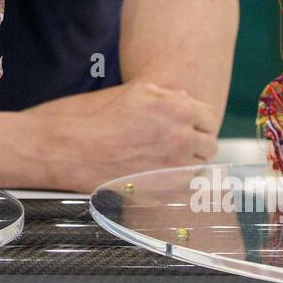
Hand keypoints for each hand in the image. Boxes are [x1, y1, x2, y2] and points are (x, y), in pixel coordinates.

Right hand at [45, 80, 220, 191]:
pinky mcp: (162, 190)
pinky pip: (183, 190)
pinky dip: (175, 184)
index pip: (210, 119)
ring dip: (187, 165)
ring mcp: (174, 167)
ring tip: (164, 161)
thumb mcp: (138, 92)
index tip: (190, 127)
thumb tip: (188, 103)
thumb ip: (170, 97)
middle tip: (176, 145)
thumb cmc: (99, 117)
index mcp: (178, 109)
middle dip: (196, 145)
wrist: (72, 147)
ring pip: (198, 170)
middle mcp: (181, 138)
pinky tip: (156, 175)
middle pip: (208, 146)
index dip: (199, 123)